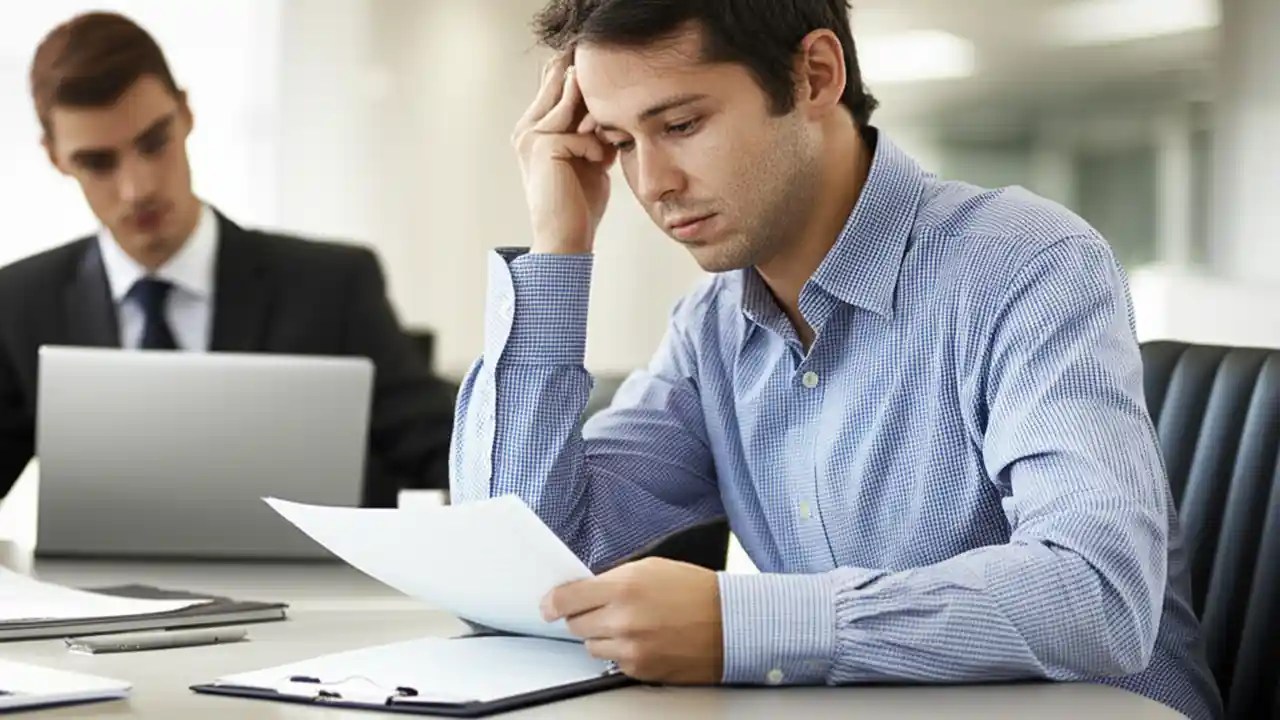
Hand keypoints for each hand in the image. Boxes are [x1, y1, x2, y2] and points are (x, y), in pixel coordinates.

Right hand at [511, 53, 616, 254]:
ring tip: (606, 142)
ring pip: (570, 101)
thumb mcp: (590, 157)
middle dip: (589, 87)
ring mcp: (531, 136)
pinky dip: (596, 148)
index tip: (607, 81)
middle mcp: (526, 129)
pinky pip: (580, 133)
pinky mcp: (542, 147)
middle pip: (559, 81)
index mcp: (533, 130)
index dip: (579, 78)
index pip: (554, 85)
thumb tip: (611, 109)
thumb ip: (592, 131)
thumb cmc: (579, 202)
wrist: (566, 237)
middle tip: (610, 109)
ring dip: (597, 118)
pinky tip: (600, 165)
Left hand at [541, 557, 723, 683]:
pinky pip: (613, 662)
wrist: (730, 624)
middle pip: (575, 625)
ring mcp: (630, 647)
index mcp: (623, 586)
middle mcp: (623, 618)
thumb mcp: (651, 568)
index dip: (553, 603)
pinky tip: (644, 640)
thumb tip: (584, 590)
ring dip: (602, 637)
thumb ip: (614, 579)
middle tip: (604, 611)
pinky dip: (622, 653)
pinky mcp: (639, 669)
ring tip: (630, 626)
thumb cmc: (696, 591)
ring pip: (590, 647)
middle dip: (584, 617)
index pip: (567, 599)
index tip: (548, 606)